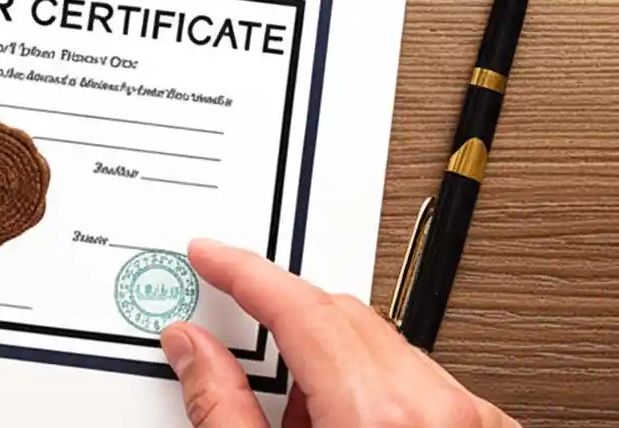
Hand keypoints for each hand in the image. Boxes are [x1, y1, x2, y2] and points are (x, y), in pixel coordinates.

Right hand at [160, 239, 519, 427]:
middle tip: (234, 342)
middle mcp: (440, 411)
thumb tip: (191, 351)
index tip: (213, 255)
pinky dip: (375, 394)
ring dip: (330, 368)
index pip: (300, 307)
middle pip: (343, 318)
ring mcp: (474, 426)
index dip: (245, 272)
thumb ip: (222, 408)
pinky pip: (422, 385)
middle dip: (282, 322)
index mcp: (379, 416)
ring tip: (296, 425)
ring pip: (384, 350)